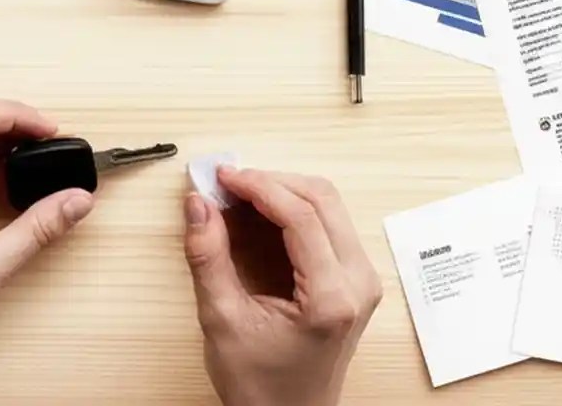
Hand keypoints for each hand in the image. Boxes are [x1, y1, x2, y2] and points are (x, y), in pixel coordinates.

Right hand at [183, 169, 382, 405]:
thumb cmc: (262, 387)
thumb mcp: (223, 323)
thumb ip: (208, 259)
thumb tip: (198, 206)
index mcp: (332, 298)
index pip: (301, 217)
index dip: (259, 186)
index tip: (224, 177)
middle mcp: (359, 283)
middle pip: (323, 200)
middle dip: (272, 182)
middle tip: (228, 182)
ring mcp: (363, 279)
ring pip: (329, 206)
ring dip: (284, 191)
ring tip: (240, 196)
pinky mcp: (356, 279)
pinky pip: (330, 224)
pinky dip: (295, 209)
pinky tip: (261, 214)